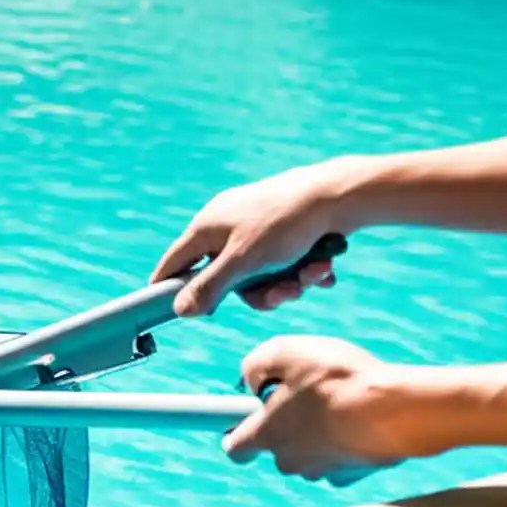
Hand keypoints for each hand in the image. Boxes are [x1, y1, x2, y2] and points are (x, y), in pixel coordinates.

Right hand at [149, 160, 361, 316]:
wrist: (337, 196)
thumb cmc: (284, 225)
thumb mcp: (243, 263)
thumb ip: (209, 287)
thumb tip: (178, 309)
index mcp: (206, 227)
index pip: (174, 263)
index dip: (169, 288)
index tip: (169, 311)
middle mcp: (225, 225)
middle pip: (227, 278)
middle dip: (261, 292)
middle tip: (285, 294)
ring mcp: (253, 226)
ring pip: (259, 274)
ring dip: (287, 282)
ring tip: (313, 274)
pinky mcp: (279, 228)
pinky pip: (279, 262)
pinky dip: (300, 270)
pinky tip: (321, 267)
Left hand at [224, 335, 424, 485]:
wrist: (395, 410)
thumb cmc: (336, 378)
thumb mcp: (284, 352)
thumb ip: (256, 365)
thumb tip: (251, 380)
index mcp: (267, 434)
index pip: (235, 448)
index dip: (234, 433)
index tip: (242, 418)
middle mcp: (290, 460)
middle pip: (277, 446)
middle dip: (286, 423)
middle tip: (308, 393)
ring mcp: (323, 470)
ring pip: (310, 451)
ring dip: (318, 430)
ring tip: (339, 400)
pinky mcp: (354, 473)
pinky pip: (340, 455)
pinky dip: (346, 439)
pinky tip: (360, 417)